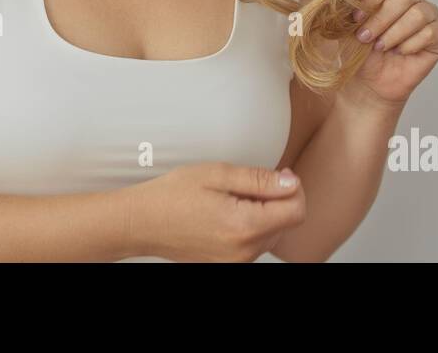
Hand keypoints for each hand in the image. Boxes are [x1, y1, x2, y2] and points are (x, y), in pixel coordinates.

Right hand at [124, 162, 306, 261]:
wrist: (141, 223)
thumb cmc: (171, 195)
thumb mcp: (217, 174)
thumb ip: (259, 179)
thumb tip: (291, 182)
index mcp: (244, 226)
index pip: (296, 210)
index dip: (292, 187)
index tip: (277, 174)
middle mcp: (244, 251)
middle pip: (287, 222)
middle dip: (277, 199)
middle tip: (246, 184)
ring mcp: (237, 262)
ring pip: (272, 233)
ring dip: (263, 213)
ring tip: (231, 199)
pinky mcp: (229, 265)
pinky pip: (255, 244)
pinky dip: (250, 226)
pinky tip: (226, 214)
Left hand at [338, 0, 437, 108]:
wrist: (366, 82)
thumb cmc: (354, 49)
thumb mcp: (344, 18)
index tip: (356, 17)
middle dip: (381, 19)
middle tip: (365, 38)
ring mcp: (427, 14)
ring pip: (419, 12)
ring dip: (395, 33)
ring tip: (380, 47)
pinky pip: (431, 31)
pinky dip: (411, 44)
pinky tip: (400, 52)